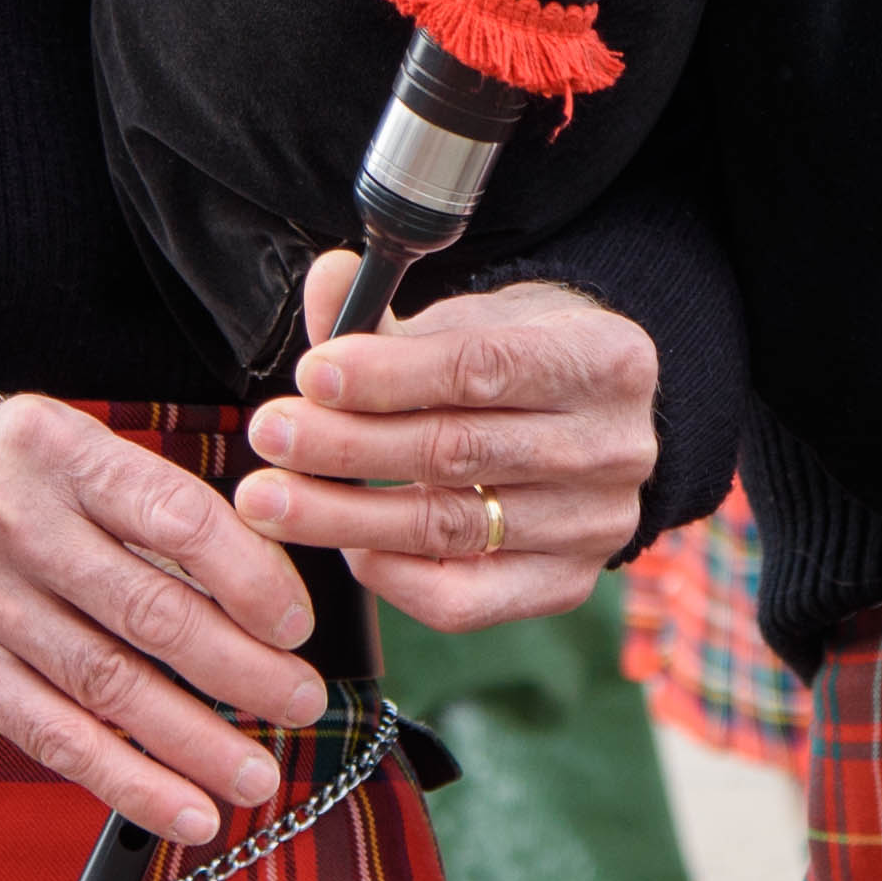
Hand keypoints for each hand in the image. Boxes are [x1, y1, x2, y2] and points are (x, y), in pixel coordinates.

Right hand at [0, 395, 331, 845]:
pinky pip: (55, 738)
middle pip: (149, 609)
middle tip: (302, 702)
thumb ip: (150, 506)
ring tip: (258, 772)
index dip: (250, 578)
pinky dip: (129, 782)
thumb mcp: (63, 454)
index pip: (176, 516)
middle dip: (242, 669)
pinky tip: (186, 809)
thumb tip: (266, 587)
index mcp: (55, 447)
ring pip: (108, 686)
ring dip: (196, 742)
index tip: (295, 625)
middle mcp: (8, 517)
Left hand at [233, 262, 658, 631]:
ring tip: (270, 500)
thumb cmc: (516, 358)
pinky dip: (391, 575)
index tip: (311, 375)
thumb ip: (388, 312)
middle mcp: (614, 448)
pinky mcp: (566, 585)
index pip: (481, 368)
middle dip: (347, 446)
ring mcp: (596, 526)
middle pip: (459, 453)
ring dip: (344, 516)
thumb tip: (328, 280)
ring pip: (450, 529)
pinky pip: (464, 600)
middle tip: (267, 435)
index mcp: (604, 358)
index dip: (388, 374)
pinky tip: (344, 546)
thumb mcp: (469, 316)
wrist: (588, 421)